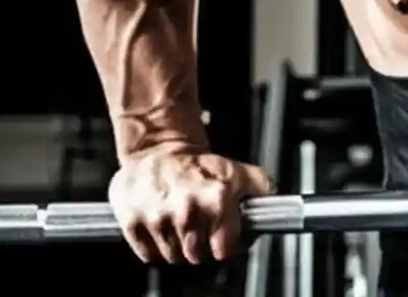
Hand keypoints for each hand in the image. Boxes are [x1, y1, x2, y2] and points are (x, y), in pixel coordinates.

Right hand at [109, 146, 274, 264]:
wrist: (156, 150)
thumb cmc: (197, 165)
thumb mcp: (234, 170)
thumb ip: (260, 186)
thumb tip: (276, 198)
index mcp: (216, 200)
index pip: (224, 250)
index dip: (224, 248)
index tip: (221, 243)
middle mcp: (187, 210)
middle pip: (197, 256)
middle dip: (199, 248)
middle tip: (197, 231)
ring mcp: (158, 217)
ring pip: (172, 257)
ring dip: (176, 248)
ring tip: (179, 226)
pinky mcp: (132, 221)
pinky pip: (148, 254)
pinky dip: (154, 248)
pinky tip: (160, 229)